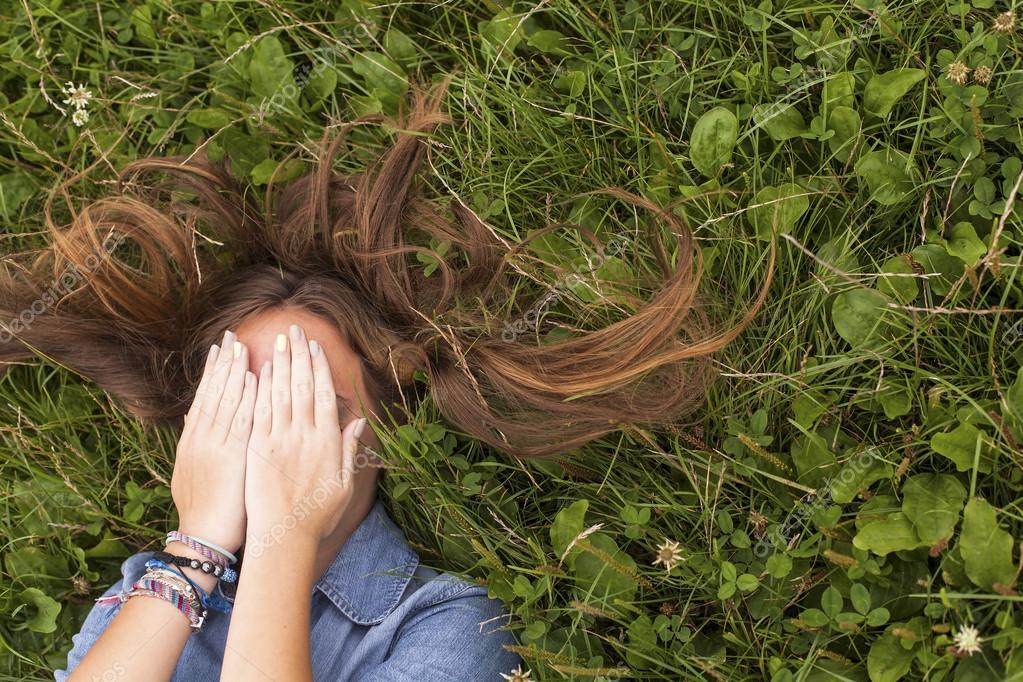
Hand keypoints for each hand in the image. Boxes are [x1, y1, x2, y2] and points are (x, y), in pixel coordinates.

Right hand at [171, 329, 255, 553]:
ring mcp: (214, 446)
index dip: (214, 371)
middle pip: (214, 392)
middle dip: (223, 363)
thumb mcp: (193, 470)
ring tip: (242, 345)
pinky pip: (240, 421)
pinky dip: (245, 398)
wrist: (203, 538)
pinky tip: (252, 378)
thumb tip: (196, 414)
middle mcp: (202, 438)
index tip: (222, 347)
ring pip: (225, 400)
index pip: (206, 397)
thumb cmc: (206, 508)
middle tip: (230, 335)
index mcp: (194, 440)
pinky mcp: (231, 457)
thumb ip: (197, 441)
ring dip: (234, 371)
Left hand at [243, 324, 364, 549]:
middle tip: (292, 329)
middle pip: (301, 385)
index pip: (323, 393)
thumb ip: (350, 448)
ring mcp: (279, 441)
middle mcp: (304, 435)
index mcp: (327, 441)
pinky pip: (259, 412)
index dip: (317, 366)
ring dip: (277, 364)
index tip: (313, 345)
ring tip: (275, 341)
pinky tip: (255, 371)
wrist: (285, 538)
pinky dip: (258, 390)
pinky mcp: (257, 449)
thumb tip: (359, 419)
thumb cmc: (318, 515)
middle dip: (296, 355)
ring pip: (279, 393)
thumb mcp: (344, 483)